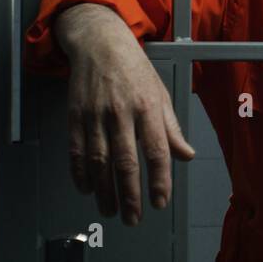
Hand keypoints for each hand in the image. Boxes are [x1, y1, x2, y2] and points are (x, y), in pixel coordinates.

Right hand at [55, 3, 196, 225]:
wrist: (100, 43)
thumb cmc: (134, 69)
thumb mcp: (161, 93)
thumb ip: (171, 128)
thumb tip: (186, 155)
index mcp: (148, 108)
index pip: (156, 151)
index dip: (159, 180)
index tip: (160, 202)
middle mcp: (121, 113)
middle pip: (125, 162)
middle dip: (130, 195)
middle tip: (133, 218)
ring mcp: (96, 115)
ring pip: (99, 161)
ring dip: (104, 191)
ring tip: (110, 211)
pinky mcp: (76, 116)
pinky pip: (76, 151)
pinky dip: (80, 174)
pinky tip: (87, 189)